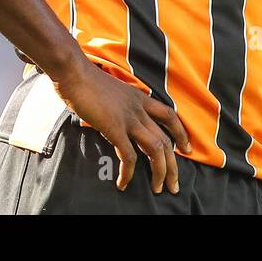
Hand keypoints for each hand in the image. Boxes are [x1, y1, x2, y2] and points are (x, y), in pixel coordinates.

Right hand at [51, 59, 191, 193]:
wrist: (75, 72)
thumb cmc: (87, 81)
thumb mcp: (113, 92)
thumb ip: (119, 107)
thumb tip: (113, 121)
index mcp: (140, 98)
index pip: (169, 116)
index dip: (181, 134)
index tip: (186, 149)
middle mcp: (139, 109)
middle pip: (166, 139)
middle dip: (173, 165)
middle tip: (174, 184)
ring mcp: (129, 119)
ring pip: (155, 149)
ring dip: (160, 171)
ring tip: (158, 188)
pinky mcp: (114, 128)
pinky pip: (128, 155)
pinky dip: (128, 172)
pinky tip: (123, 183)